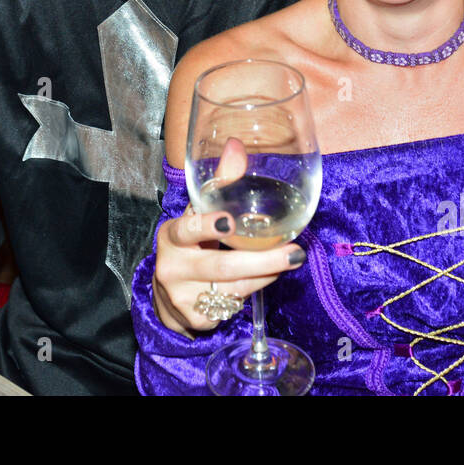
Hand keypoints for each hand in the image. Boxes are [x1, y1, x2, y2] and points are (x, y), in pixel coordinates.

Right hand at [152, 139, 305, 334]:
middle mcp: (173, 267)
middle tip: (294, 253)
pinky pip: (236, 303)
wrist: (169, 296)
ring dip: (267, 274)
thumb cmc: (191, 244)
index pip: (187, 229)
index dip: (207, 226)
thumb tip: (236, 145)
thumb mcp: (198, 213)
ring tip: (290, 259)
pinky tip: (269, 277)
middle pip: (222, 266)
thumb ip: (219, 182)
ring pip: (235, 287)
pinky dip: (257, 289)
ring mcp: (184, 297)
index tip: (229, 222)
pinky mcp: (198, 319)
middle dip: (262, 261)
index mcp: (171, 235)